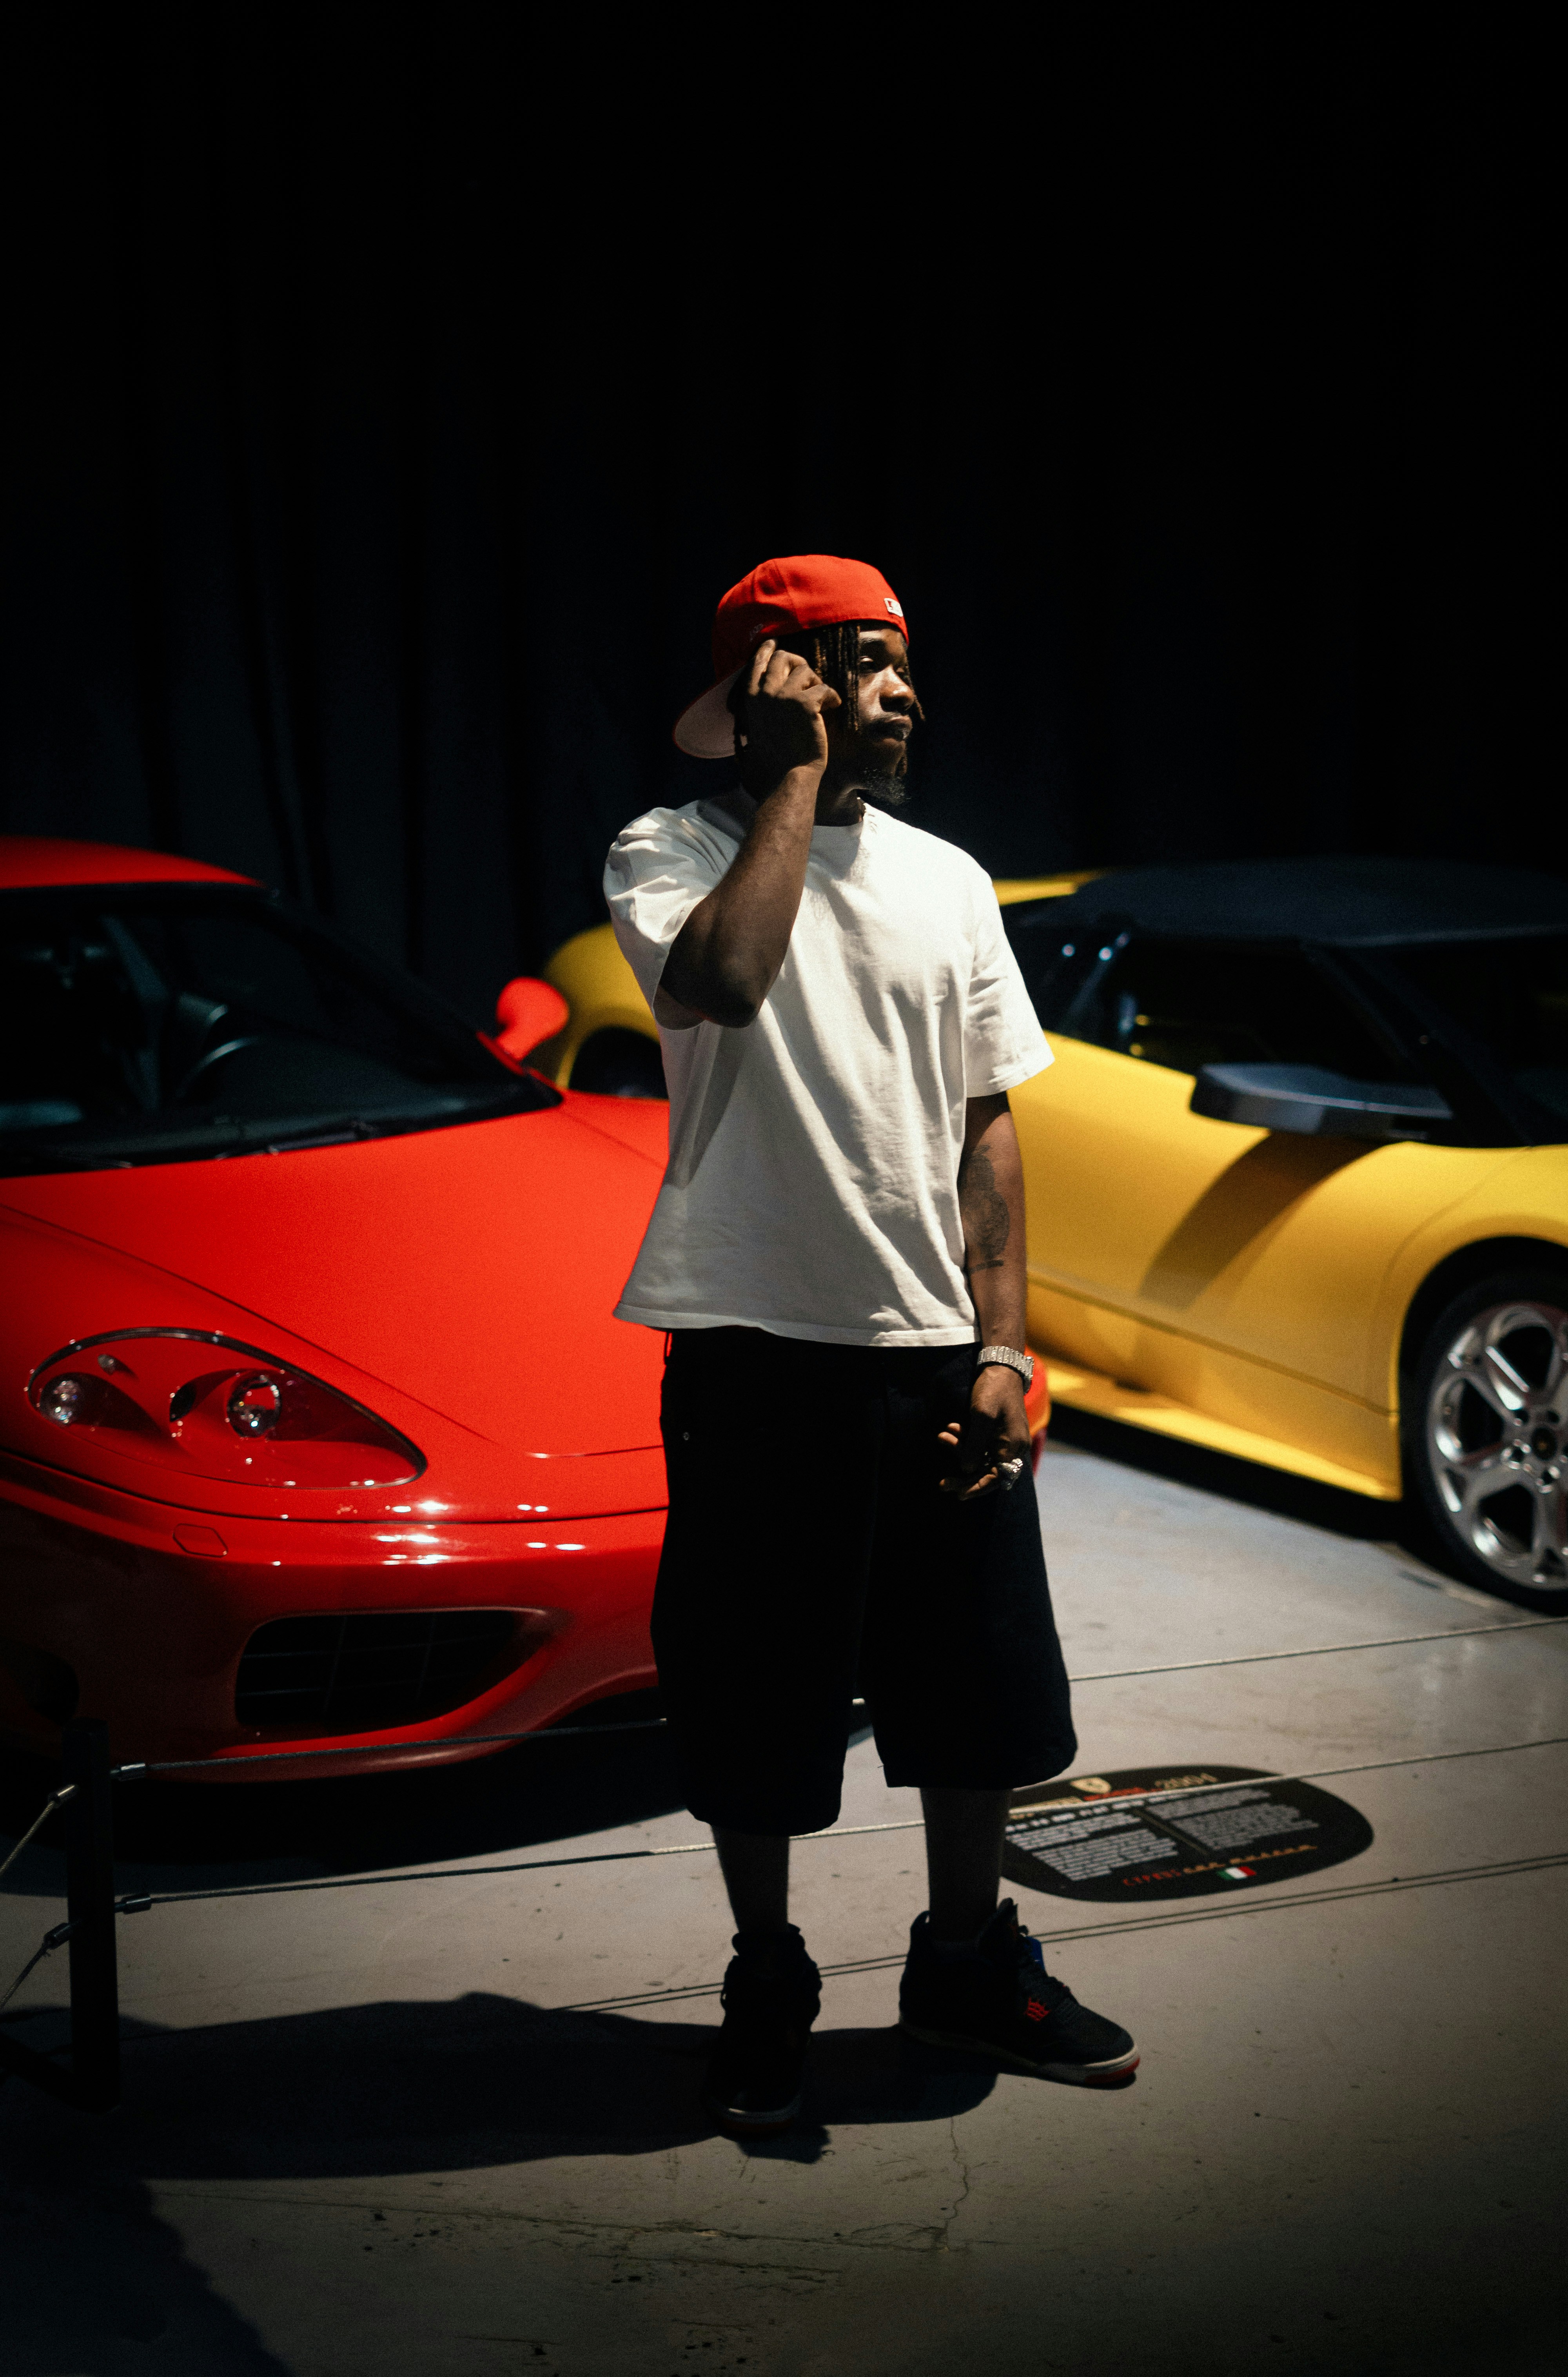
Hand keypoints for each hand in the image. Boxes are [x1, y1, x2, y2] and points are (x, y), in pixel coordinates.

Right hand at [731, 638, 841, 785]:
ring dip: (816, 682)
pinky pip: (824, 688)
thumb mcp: (755, 731)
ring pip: (805, 670)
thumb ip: (760, 710)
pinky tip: (832, 708)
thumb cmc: (773, 763)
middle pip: (782, 658)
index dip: (767, 650)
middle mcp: (765, 693)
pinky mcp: (805, 703)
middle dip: (799, 663)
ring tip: (820, 702)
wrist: (787, 777)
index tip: (774, 643)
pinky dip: (832, 697)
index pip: (757, 664)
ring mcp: (784, 696)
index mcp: (751, 700)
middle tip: (810, 678)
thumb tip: (772, 697)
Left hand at [938, 1365, 1029, 1500]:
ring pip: (980, 1457)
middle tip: (942, 1484)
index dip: (977, 1487)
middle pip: (987, 1472)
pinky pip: (979, 1445)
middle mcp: (1012, 1447)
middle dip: (964, 1476)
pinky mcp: (996, 1433)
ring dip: (959, 1450)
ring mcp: (1004, 1440)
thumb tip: (966, 1470)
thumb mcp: (981, 1416)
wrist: (1000, 1367)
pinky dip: (964, 1440)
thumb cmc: (993, 1389)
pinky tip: (950, 1429)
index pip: (996, 1477)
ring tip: (942, 1436)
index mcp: (1013, 1445)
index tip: (958, 1493)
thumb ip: (974, 1445)